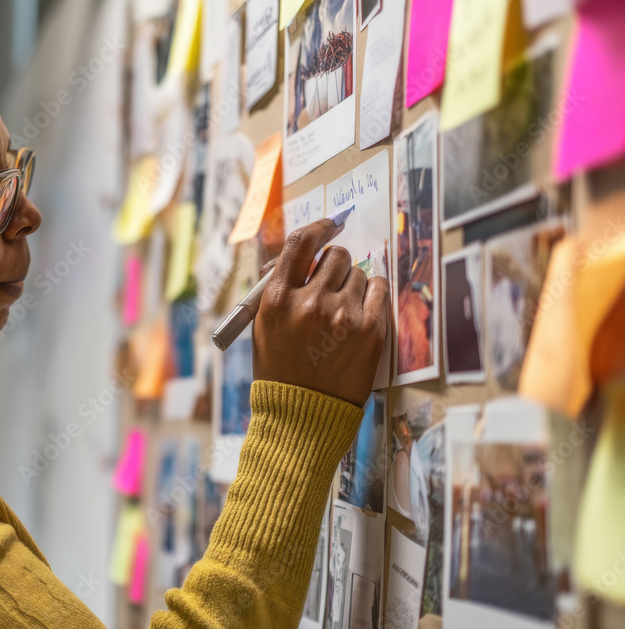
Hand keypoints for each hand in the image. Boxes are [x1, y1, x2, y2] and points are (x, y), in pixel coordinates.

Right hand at [252, 217, 390, 406]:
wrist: (300, 417)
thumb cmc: (279, 370)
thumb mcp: (265, 325)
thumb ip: (281, 287)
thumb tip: (305, 256)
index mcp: (277, 299)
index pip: (302, 243)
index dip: (319, 228)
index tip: (330, 226)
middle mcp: (310, 302)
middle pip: (336, 256)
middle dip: (335, 265)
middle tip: (332, 283)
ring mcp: (342, 316)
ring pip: (358, 274)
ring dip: (352, 285)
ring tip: (341, 311)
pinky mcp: (369, 331)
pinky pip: (379, 289)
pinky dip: (373, 294)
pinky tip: (362, 309)